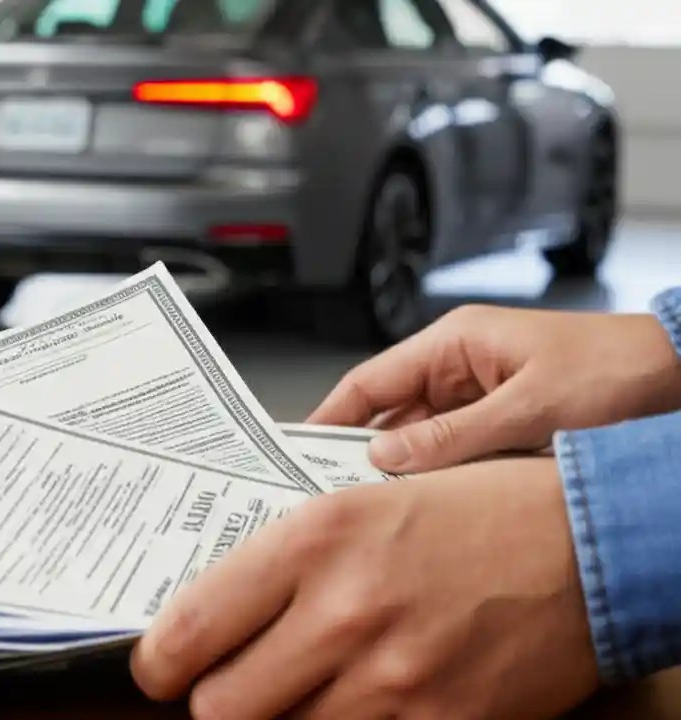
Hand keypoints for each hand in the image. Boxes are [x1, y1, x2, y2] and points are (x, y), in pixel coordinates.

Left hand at [130, 458, 597, 719]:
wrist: (585, 543)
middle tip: (235, 683)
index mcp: (311, 540)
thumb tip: (210, 613)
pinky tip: (362, 705)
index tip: (160, 671)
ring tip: (308, 689)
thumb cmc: (471, 512)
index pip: (186, 631)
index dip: (157, 666)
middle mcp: (343, 611)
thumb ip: (280, 561)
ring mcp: (393, 678)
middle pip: (222, 708)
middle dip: (220, 701)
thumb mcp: (356, 502)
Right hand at [308, 305, 680, 472]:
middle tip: (332, 495)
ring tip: (380, 508)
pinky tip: (430, 507)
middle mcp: (462, 369)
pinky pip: (456, 456)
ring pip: (422, 441)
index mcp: (456, 343)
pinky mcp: (506, 427)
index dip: (331, 415)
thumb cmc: (621, 372)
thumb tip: (385, 456)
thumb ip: (454, 436)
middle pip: (391, 415)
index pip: (372, 381)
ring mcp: (483, 400)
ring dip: (407, 472)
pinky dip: (442, 480)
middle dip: (364, 454)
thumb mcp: (532, 408)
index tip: (297, 449)